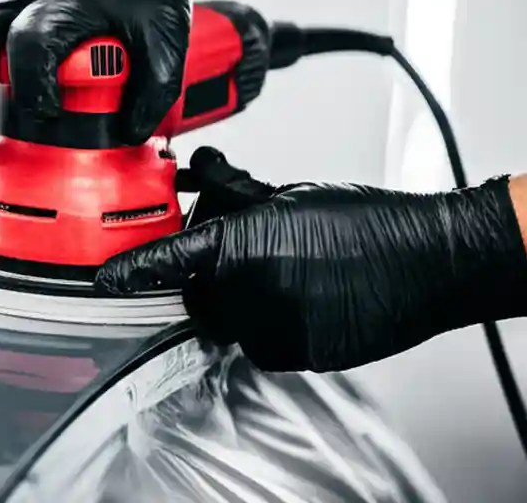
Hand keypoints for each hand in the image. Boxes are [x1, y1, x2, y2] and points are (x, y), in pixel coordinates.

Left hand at [96, 148, 526, 371]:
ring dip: (243, 295)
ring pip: (229, 317)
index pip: (169, 260)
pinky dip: (270, 320)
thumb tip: (198, 172)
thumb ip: (234, 192)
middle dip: (209, 272)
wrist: (426, 262)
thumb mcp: (286, 197)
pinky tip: (304, 296)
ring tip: (288, 269)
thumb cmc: (365, 223)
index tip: (103, 282)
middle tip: (246, 248)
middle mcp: (247, 292)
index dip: (131, 272)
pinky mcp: (295, 356)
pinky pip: (260, 341)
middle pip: (198, 290)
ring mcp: (270, 329)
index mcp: (239, 246)